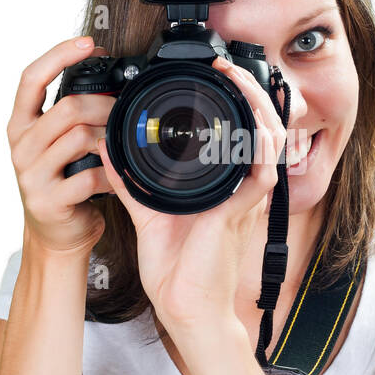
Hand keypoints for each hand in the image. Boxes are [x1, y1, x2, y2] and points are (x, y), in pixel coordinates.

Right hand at [7, 36, 115, 254]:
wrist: (55, 234)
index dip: (59, 55)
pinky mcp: (49, 201)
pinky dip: (111, 173)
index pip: (31, 78)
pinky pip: (89, 176)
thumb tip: (108, 75)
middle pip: (66, 108)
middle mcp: (20, 146)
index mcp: (20, 124)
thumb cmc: (62, 181)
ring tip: (122, 143)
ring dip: (110, 137)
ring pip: (80, 138)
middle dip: (104, 104)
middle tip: (124, 109)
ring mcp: (31, 175)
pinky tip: (118, 175)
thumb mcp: (56, 142)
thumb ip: (70, 113)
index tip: (88, 42)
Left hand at [97, 56, 287, 354]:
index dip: (234, 99)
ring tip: (238, 79)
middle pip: (261, 125)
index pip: (238, 131)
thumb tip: (106, 148)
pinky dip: (256, 141)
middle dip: (250, 89)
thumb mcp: (147, 212)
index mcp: (221, 184)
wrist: (184, 307)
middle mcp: (239, 186)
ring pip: (269, 138)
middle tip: (228, 67)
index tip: (214, 74)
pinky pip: (261, 169)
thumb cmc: (176, 270)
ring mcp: (245, 197)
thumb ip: (130, 179)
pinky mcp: (242, 210)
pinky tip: (246, 122)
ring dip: (257, 104)